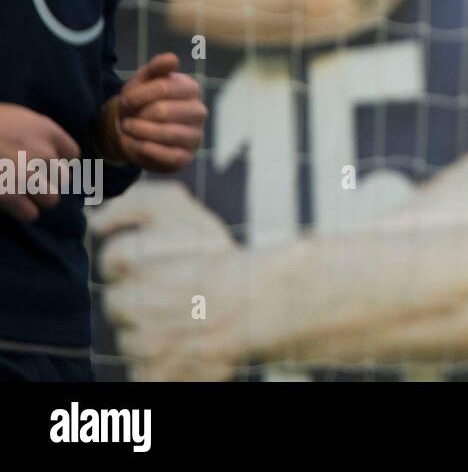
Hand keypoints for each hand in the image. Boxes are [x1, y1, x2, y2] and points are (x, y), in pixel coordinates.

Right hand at [0, 103, 79, 221]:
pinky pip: (30, 213)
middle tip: (29, 181)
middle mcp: (43, 152)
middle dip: (48, 182)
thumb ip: (34, 131)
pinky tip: (11, 205)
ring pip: (51, 199)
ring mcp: (28, 174)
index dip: (58, 162)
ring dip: (38, 199)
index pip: (72, 153)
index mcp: (46, 130)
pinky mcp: (10, 194)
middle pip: (63, 178)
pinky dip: (22, 212)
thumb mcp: (15, 116)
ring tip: (22, 195)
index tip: (46, 165)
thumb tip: (43, 145)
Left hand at [89, 181, 244, 380]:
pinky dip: (160, 364)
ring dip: (150, 330)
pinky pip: (141, 372)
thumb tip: (94, 220)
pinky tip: (184, 344)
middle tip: (177, 293)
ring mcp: (140, 344)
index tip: (166, 264)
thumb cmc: (217, 256)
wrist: (260, 302)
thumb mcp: (178, 208)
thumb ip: (132, 204)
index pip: (112, 261)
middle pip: (117, 303)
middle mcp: (129, 303)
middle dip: (142, 298)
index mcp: (129, 260)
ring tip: (186, 318)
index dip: (139, 261)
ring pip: (129, 339)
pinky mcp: (152, 375)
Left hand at [110, 53, 206, 171]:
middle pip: (164, 111)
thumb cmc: (141, 101)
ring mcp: (195, 136)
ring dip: (139, 132)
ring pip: (168, 134)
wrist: (134, 129)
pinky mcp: (186, 157)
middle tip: (126, 119)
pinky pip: (169, 156)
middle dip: (138, 116)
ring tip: (127, 130)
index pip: (164, 88)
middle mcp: (199, 112)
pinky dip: (146, 150)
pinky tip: (133, 144)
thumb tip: (172, 58)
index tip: (124, 100)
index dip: (138, 95)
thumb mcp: (143, 81)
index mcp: (191, 89)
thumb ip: (156, 68)